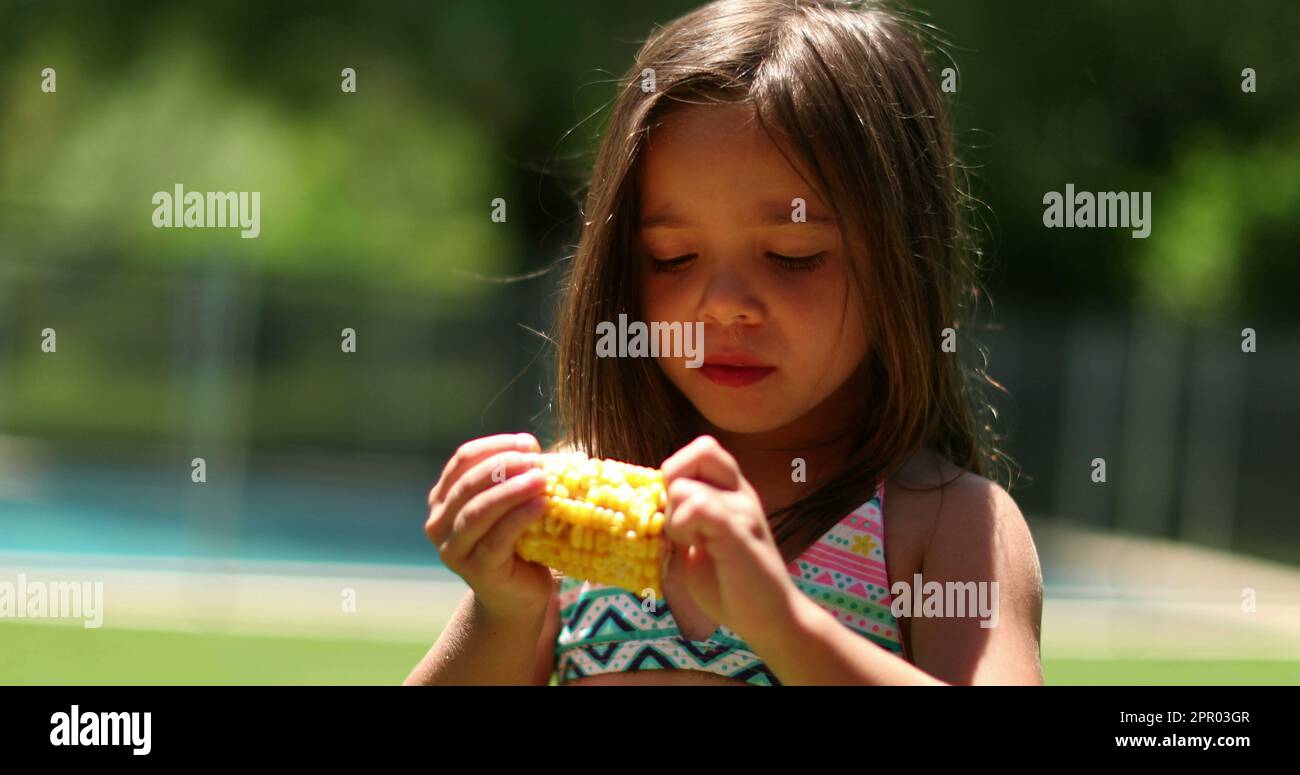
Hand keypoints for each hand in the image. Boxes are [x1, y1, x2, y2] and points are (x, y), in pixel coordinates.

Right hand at [424, 433, 553, 619]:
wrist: (517, 596)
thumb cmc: (516, 542)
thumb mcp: (509, 504)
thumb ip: (513, 477)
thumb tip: (534, 447)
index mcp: (444, 498)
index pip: (463, 460)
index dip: (495, 446)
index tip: (528, 443)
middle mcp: (439, 522)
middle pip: (469, 484)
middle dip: (504, 466)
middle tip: (537, 460)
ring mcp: (453, 548)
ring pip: (478, 511)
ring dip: (512, 490)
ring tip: (542, 479)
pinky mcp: (474, 569)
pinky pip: (496, 538)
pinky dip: (519, 518)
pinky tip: (541, 506)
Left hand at [661, 435, 800, 642]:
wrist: (769, 618)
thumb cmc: (730, 584)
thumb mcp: (698, 542)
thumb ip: (681, 518)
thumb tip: (647, 504)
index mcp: (732, 492)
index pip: (703, 450)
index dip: (678, 470)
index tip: (674, 508)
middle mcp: (740, 493)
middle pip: (703, 449)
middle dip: (674, 480)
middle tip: (677, 518)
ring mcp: (743, 511)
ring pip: (687, 487)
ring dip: (674, 517)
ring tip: (688, 543)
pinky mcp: (739, 534)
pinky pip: (701, 507)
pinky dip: (683, 526)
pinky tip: (693, 547)